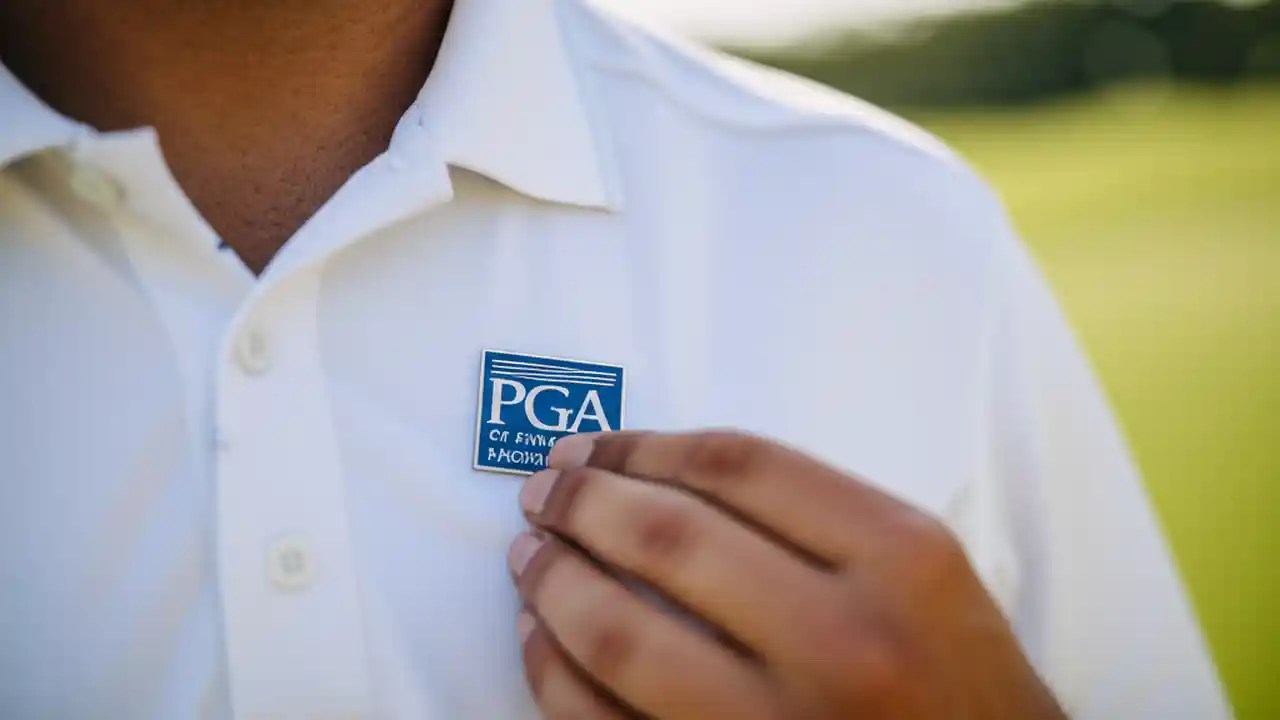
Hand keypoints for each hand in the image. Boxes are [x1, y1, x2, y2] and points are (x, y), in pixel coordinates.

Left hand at [507, 430, 1064, 718]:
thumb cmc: (960, 684)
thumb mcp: (929, 575)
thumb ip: (820, 516)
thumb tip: (659, 475)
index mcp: (901, 561)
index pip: (740, 465)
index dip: (646, 445)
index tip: (598, 445)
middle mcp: (845, 641)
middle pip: (669, 538)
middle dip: (584, 501)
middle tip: (545, 488)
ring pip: (620, 633)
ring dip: (552, 581)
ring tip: (529, 552)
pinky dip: (553, 675)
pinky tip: (540, 638)